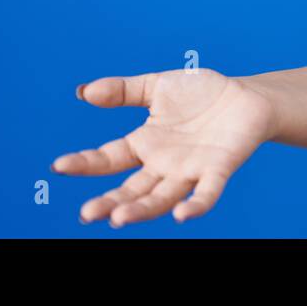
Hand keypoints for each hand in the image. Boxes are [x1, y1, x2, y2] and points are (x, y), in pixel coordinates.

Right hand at [51, 68, 273, 226]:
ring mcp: (190, 170)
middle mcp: (163, 164)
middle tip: (88, 213)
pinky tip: (183, 214)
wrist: (247, 96)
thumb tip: (83, 92)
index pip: (109, 159)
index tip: (59, 166)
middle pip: (131, 189)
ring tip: (119, 218)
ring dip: (142, 209)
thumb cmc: (201, 93)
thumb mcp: (157, 86)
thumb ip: (123, 90)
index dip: (85, 163)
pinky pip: (206, 193)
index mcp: (145, 144)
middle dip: (110, 202)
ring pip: (162, 197)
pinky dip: (196, 205)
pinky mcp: (218, 169)